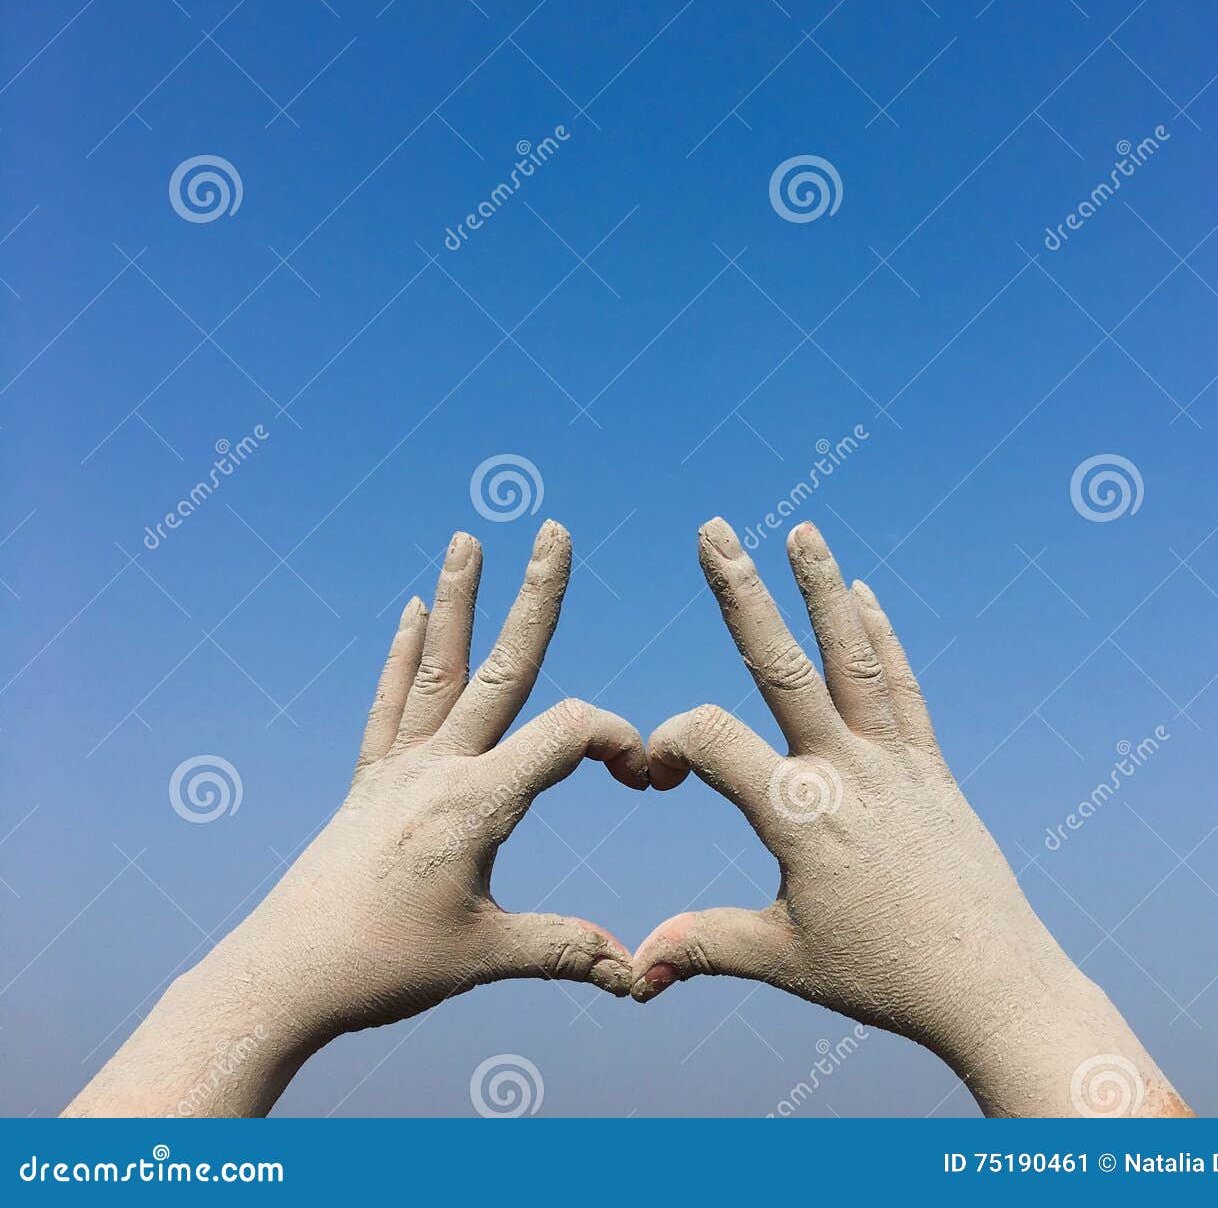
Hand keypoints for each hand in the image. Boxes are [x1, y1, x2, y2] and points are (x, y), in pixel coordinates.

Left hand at [65, 520, 645, 1117]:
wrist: (283, 975)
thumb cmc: (383, 966)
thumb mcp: (486, 956)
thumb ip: (566, 950)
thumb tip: (639, 974)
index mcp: (477, 802)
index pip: (567, 734)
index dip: (619, 738)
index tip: (646, 776)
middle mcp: (438, 768)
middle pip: (501, 666)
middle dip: (536, 595)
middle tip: (553, 528)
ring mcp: (398, 769)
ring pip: (438, 667)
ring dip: (456, 599)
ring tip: (466, 538)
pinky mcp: (368, 784)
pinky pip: (389, 704)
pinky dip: (402, 655)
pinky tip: (410, 612)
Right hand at [632, 518, 1189, 1118]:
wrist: (994, 987)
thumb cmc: (885, 976)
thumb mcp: (785, 960)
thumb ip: (706, 945)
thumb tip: (634, 970)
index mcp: (799, 815)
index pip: (712, 740)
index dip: (668, 742)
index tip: (655, 774)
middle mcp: (846, 772)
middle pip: (782, 665)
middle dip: (742, 593)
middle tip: (713, 529)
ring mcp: (895, 763)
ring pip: (852, 657)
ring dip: (824, 588)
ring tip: (802, 529)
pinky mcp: (932, 768)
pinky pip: (904, 689)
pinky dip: (882, 637)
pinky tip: (865, 594)